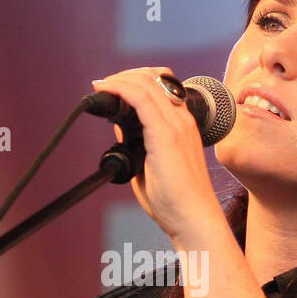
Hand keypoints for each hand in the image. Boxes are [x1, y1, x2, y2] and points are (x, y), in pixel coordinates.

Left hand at [95, 66, 226, 248]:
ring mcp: (177, 125)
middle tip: (102, 85)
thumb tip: (120, 124)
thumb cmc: (175, 202)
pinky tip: (105, 91)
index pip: (160, 86)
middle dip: (124, 76)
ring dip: (119, 79)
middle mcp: (182, 120)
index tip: (111, 87)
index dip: (134, 80)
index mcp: (182, 126)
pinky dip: (121, 89)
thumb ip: (137, 141)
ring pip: (146, 83)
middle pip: (153, 78)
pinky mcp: (166, 136)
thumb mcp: (150, 164)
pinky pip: (141, 99)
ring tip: (101, 87)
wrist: (195, 221)